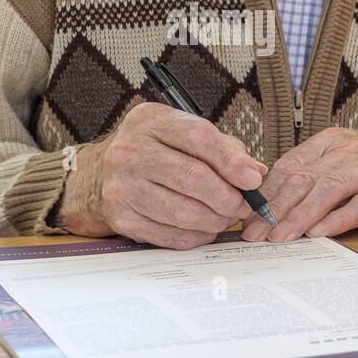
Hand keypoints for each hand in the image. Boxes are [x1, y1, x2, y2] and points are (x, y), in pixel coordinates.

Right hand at [55, 101, 266, 249]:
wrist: (101, 173)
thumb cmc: (155, 150)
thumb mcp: (182, 133)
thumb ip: (223, 148)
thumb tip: (256, 173)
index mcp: (149, 121)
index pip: (198, 138)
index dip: (232, 161)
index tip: (254, 180)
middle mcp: (130, 151)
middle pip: (194, 179)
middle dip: (229, 198)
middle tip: (244, 206)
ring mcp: (121, 187)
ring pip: (185, 213)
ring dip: (216, 221)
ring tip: (226, 217)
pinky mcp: (121, 218)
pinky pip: (171, 236)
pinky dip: (197, 236)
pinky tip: (204, 228)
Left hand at [241, 129, 357, 241]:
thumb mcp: (345, 161)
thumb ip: (314, 175)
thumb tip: (272, 203)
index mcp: (331, 142)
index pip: (288, 166)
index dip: (264, 193)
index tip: (243, 216)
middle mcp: (348, 151)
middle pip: (302, 179)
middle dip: (273, 209)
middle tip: (252, 235)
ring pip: (327, 191)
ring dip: (299, 217)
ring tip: (278, 239)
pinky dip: (337, 219)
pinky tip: (318, 234)